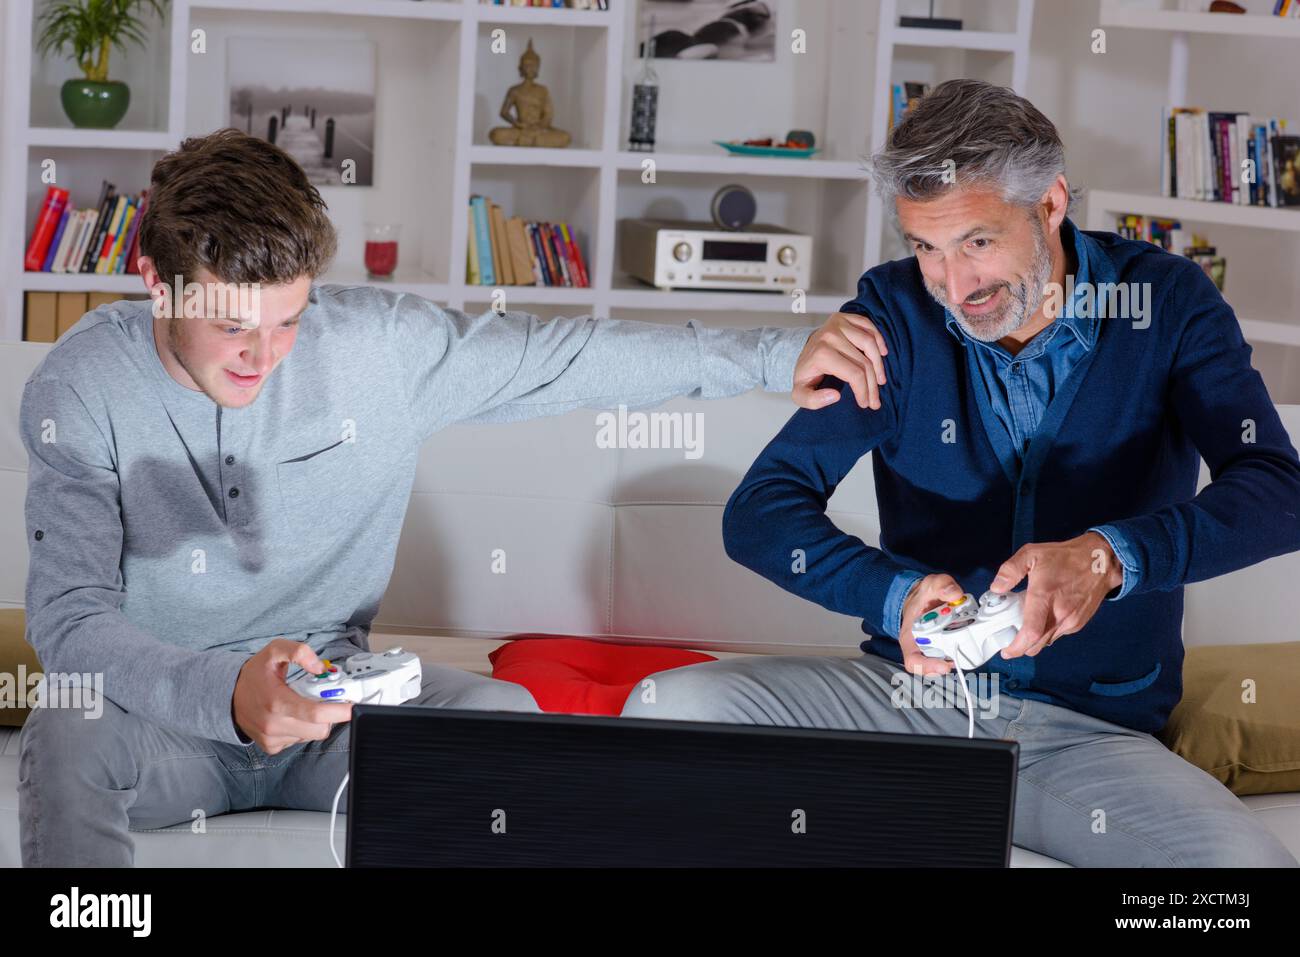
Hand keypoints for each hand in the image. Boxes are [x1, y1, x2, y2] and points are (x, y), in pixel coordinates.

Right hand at [232, 638, 353, 753]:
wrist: (229, 696)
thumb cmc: (254, 674)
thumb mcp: (274, 650)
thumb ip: (298, 652)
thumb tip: (319, 667)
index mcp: (276, 701)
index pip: (315, 713)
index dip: (339, 711)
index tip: (353, 706)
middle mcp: (273, 724)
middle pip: (320, 729)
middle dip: (329, 715)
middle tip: (324, 699)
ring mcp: (272, 738)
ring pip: (311, 735)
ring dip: (315, 722)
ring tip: (302, 704)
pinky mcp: (272, 747)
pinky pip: (299, 741)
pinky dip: (302, 729)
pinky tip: (291, 716)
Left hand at [793, 311, 888, 410]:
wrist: (801, 353)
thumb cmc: (806, 375)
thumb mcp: (800, 394)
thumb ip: (812, 401)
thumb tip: (835, 396)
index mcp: (821, 354)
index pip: (854, 374)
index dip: (864, 391)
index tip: (865, 404)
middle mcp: (830, 335)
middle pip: (864, 362)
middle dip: (873, 385)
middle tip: (875, 401)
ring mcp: (838, 323)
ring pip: (870, 343)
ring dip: (879, 364)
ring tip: (880, 380)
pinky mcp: (844, 317)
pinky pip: (868, 326)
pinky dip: (878, 339)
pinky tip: (882, 354)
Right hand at [897, 573, 967, 675]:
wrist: (925, 597)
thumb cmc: (924, 595)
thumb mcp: (930, 584)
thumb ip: (941, 585)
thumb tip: (955, 595)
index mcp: (910, 636)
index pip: (913, 661)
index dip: (927, 667)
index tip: (944, 665)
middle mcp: (920, 647)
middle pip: (931, 667)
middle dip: (946, 664)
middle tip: (961, 656)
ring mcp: (933, 649)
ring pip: (943, 663)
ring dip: (956, 659)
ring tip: (967, 649)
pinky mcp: (945, 647)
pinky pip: (953, 656)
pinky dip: (963, 653)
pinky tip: (970, 643)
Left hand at [992, 531, 1122, 658]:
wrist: (1100, 561)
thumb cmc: (1065, 557)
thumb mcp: (1031, 554)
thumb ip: (1010, 570)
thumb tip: (997, 587)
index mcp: (1044, 597)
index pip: (1030, 632)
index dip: (1016, 647)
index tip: (1006, 650)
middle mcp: (1059, 614)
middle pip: (1037, 645)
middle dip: (1021, 647)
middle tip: (1011, 638)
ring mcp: (1071, 621)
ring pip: (1047, 642)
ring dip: (1034, 640)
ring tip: (1026, 623)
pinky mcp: (1078, 623)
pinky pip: (1057, 635)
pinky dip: (1047, 632)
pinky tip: (1043, 618)